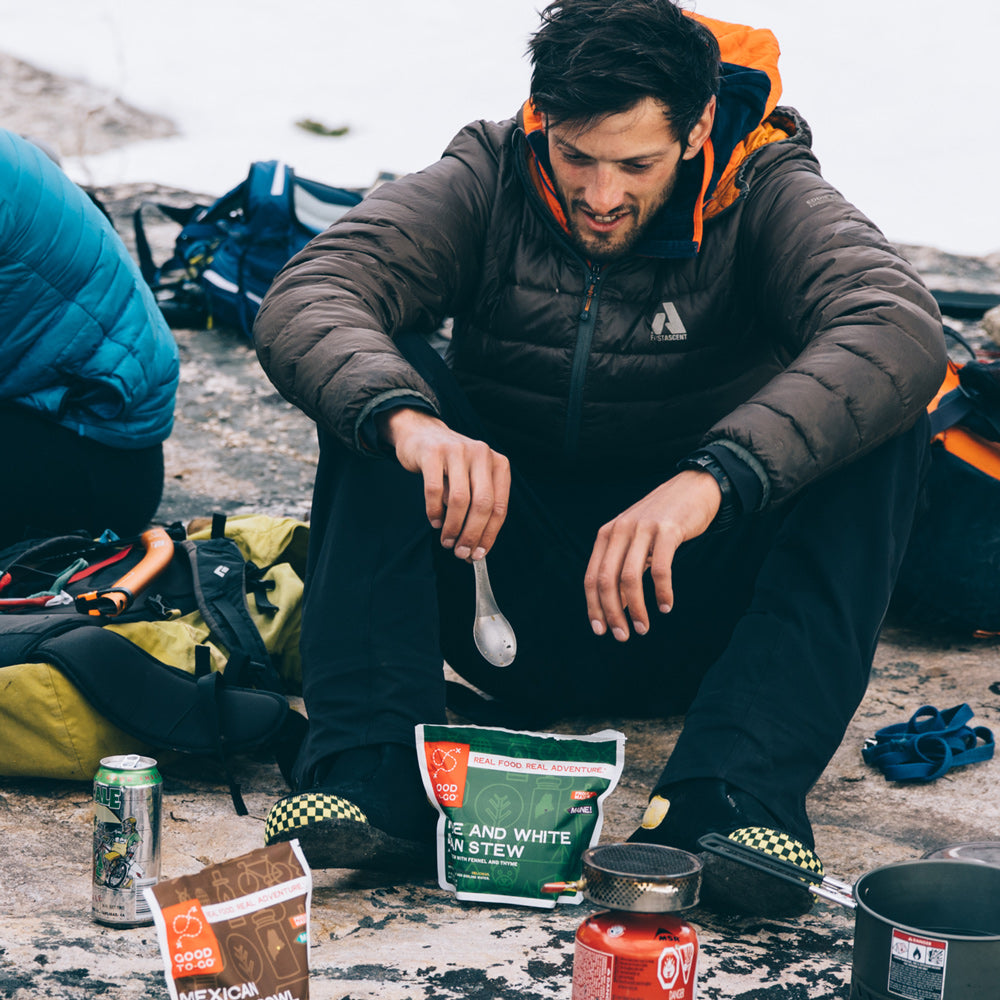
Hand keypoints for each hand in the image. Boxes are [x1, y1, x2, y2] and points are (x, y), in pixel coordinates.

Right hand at [378, 407, 510, 557]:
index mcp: (498, 463)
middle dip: (472, 534)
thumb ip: (477, 507)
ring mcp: (458, 451)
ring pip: (460, 499)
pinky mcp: (433, 453)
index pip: (499, 506)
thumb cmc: (451, 465)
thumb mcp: (473, 479)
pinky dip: (434, 511)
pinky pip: (434, 490)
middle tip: (461, 552)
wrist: (423, 434)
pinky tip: (435, 521)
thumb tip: (475, 547)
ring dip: (452, 526)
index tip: (479, 554)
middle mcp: (481, 454)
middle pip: (483, 504)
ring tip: (446, 540)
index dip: (490, 534)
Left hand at [584, 470, 721, 640]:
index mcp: (607, 535)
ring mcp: (642, 529)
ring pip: (630, 578)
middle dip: (612, 613)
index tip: (600, 630)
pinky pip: (660, 569)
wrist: (694, 488)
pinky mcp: (667, 530)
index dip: (593, 607)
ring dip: (636, 608)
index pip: (592, 577)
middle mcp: (620, 530)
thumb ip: (623, 567)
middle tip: (623, 636)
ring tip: (643, 627)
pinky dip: (662, 592)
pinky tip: (666, 606)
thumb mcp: (635, 540)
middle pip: (607, 581)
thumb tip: (615, 606)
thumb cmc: (663, 520)